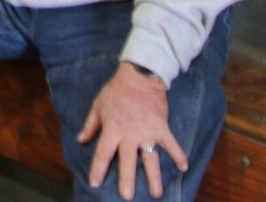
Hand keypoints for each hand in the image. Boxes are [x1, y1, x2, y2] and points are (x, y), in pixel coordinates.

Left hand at [78, 62, 186, 198]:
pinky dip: (178, 155)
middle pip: (127, 160)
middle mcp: (129, 133)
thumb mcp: (98, 105)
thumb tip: (81, 140)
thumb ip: (90, 125)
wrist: (140, 75)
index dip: (98, 169)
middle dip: (127, 179)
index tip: (95, 183)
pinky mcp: (161, 127)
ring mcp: (147, 131)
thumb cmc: (117, 90)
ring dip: (153, 176)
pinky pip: (171, 144)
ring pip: (150, 158)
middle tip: (126, 196)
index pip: (103, 153)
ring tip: (156, 193)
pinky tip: (184, 167)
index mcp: (112, 128)